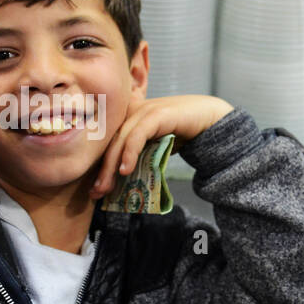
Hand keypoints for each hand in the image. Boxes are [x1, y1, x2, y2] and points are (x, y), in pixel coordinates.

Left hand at [89, 95, 232, 199]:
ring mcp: (143, 110)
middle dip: (102, 170)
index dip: (98, 166)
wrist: (209, 120)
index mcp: (127, 117)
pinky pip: (137, 135)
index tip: (94, 189)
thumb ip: (138, 155)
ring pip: (120, 140)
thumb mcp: (153, 146)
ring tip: (106, 187)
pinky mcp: (156, 114)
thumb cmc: (179, 133)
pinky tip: (126, 170)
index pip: (106, 142)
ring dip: (111, 166)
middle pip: (109, 143)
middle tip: (96, 192)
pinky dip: (129, 153)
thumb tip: (120, 180)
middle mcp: (131, 111)